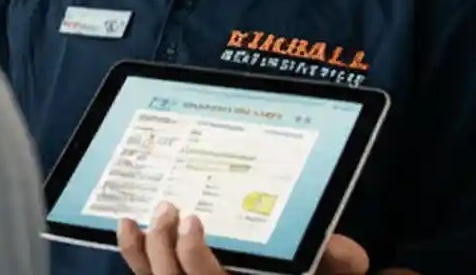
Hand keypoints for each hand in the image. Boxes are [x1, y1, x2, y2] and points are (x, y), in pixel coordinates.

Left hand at [118, 204, 368, 274]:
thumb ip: (335, 263)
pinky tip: (128, 228)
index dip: (194, 257)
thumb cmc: (302, 273)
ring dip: (140, 251)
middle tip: (169, 207)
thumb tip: (347, 251)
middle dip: (164, 246)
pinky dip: (134, 255)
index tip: (194, 220)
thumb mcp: (326, 274)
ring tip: (139, 216)